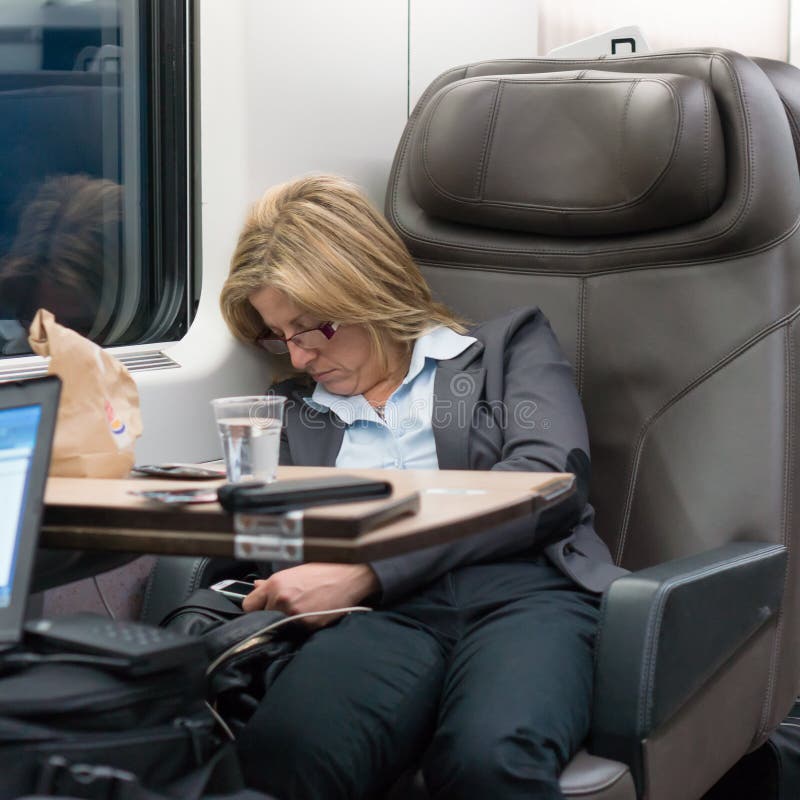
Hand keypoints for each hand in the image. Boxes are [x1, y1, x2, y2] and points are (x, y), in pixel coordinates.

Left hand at [241, 563, 379, 628]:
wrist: (348, 579)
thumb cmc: (323, 572)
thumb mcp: (295, 572)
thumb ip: (272, 583)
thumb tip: (256, 587)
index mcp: (275, 584)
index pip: (248, 605)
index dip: (255, 607)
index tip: (260, 607)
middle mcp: (281, 599)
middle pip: (262, 617)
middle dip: (271, 614)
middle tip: (288, 607)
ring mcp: (293, 614)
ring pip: (278, 626)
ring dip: (285, 622)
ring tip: (301, 610)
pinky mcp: (306, 626)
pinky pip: (295, 631)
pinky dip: (300, 626)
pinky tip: (310, 615)